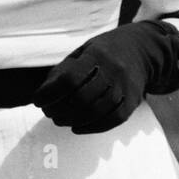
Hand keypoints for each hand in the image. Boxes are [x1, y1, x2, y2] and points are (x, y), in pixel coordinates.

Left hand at [33, 19, 178, 133]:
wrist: (141, 50)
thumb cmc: (102, 52)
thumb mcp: (82, 52)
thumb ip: (63, 70)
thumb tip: (43, 93)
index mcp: (96, 55)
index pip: (69, 78)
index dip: (50, 93)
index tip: (37, 101)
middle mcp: (113, 71)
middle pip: (83, 98)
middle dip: (60, 109)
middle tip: (48, 113)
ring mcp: (125, 87)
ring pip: (97, 111)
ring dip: (73, 120)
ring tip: (59, 120)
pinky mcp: (132, 101)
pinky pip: (113, 120)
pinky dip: (92, 127)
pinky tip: (76, 127)